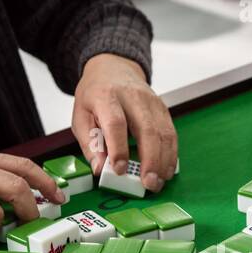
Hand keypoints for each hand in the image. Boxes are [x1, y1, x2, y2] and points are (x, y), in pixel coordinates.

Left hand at [72, 53, 176, 191]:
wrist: (112, 68)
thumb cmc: (95, 95)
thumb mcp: (81, 116)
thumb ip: (90, 144)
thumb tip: (100, 170)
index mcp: (106, 96)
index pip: (116, 123)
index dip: (119, 148)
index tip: (120, 170)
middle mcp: (132, 96)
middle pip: (147, 129)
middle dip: (150, 160)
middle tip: (148, 184)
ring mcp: (151, 101)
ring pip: (164, 132)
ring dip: (164, 161)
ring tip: (158, 182)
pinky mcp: (163, 108)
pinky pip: (171, 133)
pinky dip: (171, 154)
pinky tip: (166, 170)